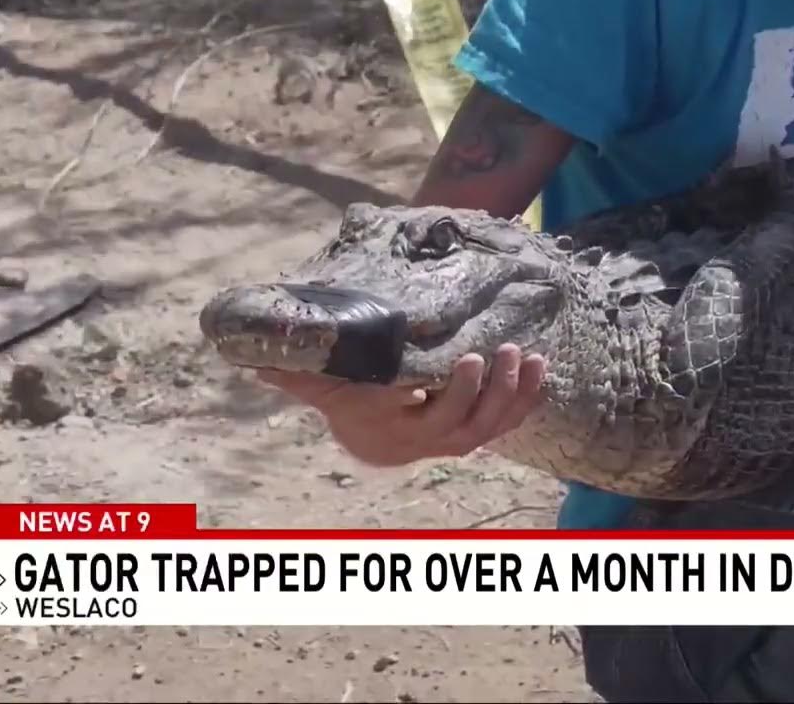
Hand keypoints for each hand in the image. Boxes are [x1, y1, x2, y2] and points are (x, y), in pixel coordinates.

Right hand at [257, 344, 545, 465]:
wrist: (374, 436)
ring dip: (511, 393)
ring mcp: (457, 438)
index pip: (422, 414)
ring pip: (491, 425)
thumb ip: (294, 374)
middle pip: (462, 422)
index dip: (446, 392)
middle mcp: (428, 440)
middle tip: (491, 353)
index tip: (459, 360)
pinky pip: (508, 421)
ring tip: (525, 355)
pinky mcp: (479, 429)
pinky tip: (541, 367)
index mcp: (393, 428)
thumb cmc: (346, 398)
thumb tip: (251, 358)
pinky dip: (528, 398)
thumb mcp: (322, 386)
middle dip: (480, 390)